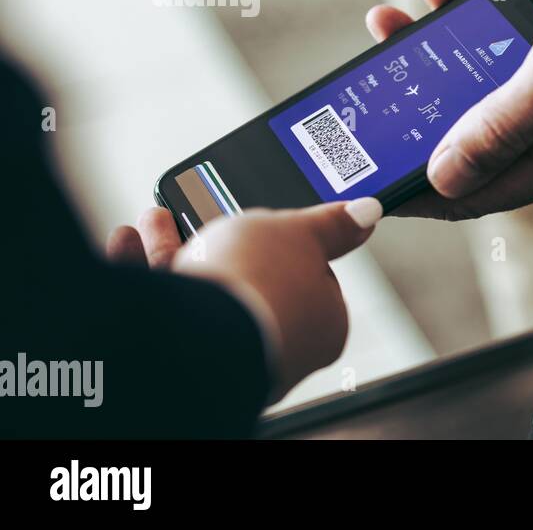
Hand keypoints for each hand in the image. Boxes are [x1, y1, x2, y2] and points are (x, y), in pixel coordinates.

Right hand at [106, 198, 381, 399]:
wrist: (198, 332)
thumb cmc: (262, 284)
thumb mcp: (300, 232)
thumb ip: (329, 224)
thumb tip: (368, 213)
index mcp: (320, 325)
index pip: (308, 278)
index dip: (285, 246)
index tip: (263, 225)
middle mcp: (276, 345)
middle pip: (247, 281)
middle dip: (218, 240)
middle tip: (202, 212)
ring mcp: (229, 351)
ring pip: (201, 290)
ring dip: (172, 247)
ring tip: (154, 218)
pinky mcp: (180, 356)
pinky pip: (163, 306)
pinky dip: (144, 270)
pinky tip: (128, 240)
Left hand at [366, 0, 532, 219]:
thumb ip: (502, 125)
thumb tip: (447, 175)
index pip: (486, 191)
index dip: (423, 186)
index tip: (370, 176)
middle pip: (483, 142)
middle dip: (422, 111)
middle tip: (370, 86)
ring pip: (493, 94)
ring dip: (445, 61)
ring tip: (397, 24)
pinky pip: (515, 57)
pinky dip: (480, 32)